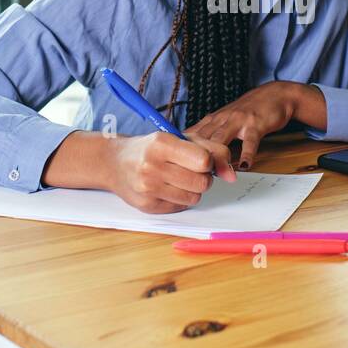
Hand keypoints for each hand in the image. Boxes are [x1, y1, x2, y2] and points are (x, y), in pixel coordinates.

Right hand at [42, 129, 234, 213]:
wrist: (115, 163)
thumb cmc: (152, 148)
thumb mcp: (181, 139)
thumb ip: (213, 151)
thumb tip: (232, 175)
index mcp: (161, 144)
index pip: (204, 161)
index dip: (208, 162)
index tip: (200, 159)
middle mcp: (152, 167)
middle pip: (202, 182)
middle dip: (202, 177)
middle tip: (189, 170)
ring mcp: (148, 189)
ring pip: (195, 198)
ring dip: (193, 190)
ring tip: (178, 179)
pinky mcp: (148, 206)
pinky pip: (181, 208)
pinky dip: (180, 199)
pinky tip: (166, 188)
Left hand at [187, 81, 325, 170]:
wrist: (275, 95)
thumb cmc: (249, 110)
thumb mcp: (226, 119)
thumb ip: (211, 134)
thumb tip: (192, 152)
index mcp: (213, 119)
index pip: (192, 135)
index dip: (181, 149)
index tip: (172, 165)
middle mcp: (222, 119)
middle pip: (203, 139)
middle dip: (193, 156)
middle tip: (187, 175)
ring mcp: (239, 121)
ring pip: (221, 140)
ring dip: (216, 158)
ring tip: (212, 175)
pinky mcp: (256, 125)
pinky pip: (250, 141)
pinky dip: (246, 154)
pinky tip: (244, 166)